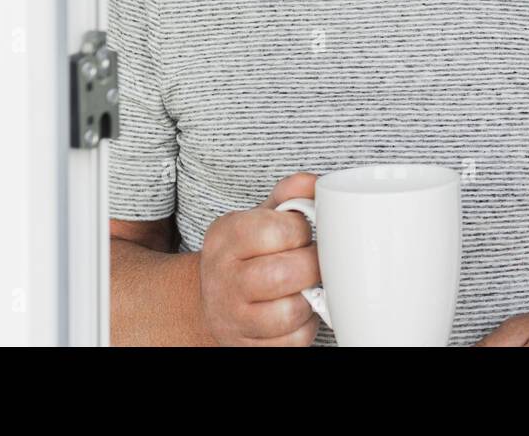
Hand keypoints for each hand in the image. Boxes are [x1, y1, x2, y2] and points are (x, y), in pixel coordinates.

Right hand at [197, 172, 322, 345]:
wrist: (212, 298)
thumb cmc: (247, 252)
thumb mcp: (259, 216)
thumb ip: (289, 194)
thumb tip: (316, 183)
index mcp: (226, 237)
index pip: (275, 230)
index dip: (302, 231)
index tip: (303, 233)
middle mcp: (224, 277)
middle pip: (283, 274)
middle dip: (311, 265)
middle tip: (313, 260)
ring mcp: (233, 317)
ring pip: (289, 313)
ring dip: (309, 299)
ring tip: (306, 286)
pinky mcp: (246, 346)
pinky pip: (291, 343)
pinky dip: (304, 328)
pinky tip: (298, 311)